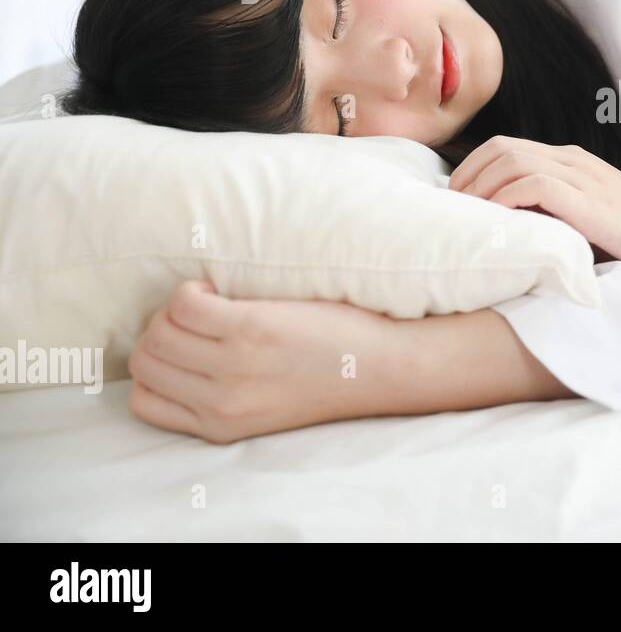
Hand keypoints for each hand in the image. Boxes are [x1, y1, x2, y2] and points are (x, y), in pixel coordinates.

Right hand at [127, 280, 403, 443]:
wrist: (381, 369)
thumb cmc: (329, 378)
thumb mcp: (262, 409)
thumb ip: (221, 396)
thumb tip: (181, 355)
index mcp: (218, 426)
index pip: (144, 402)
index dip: (156, 367)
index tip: (184, 346)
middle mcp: (219, 402)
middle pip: (146, 361)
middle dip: (160, 333)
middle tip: (197, 318)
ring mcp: (233, 366)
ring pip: (158, 331)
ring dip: (175, 310)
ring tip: (212, 302)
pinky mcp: (251, 329)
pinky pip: (186, 303)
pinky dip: (192, 291)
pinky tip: (220, 290)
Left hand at [448, 135, 620, 273]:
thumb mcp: (588, 218)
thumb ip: (554, 214)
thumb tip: (505, 232)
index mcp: (570, 161)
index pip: (505, 147)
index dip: (472, 169)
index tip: (455, 201)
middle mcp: (572, 161)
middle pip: (501, 148)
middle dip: (467, 176)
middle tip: (450, 211)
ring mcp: (582, 177)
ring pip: (513, 161)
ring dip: (481, 187)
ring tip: (466, 217)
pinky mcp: (590, 202)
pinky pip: (535, 185)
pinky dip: (507, 198)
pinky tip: (497, 220)